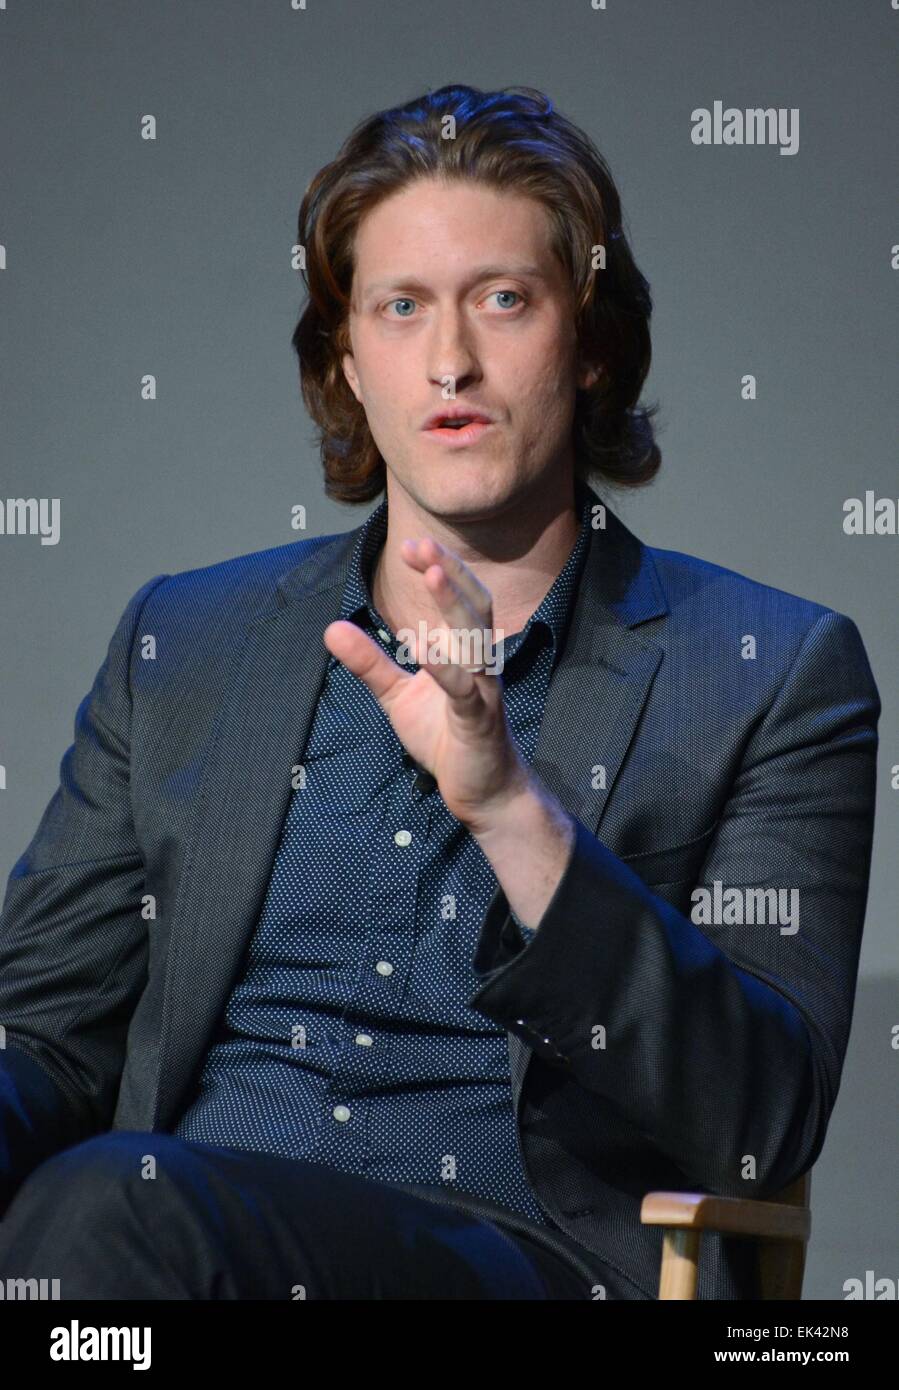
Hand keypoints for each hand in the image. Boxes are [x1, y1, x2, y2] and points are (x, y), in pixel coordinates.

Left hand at [322, 535, 532, 831]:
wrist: (481, 789)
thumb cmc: (445, 737)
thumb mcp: (397, 696)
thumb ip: (369, 662)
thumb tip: (332, 628)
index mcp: (463, 652)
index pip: (457, 598)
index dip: (438, 568)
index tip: (410, 543)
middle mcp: (479, 663)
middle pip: (472, 605)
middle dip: (448, 571)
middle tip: (420, 543)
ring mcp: (483, 690)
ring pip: (474, 639)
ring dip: (453, 605)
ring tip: (433, 574)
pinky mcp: (478, 722)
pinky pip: (464, 691)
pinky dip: (446, 670)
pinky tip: (425, 652)